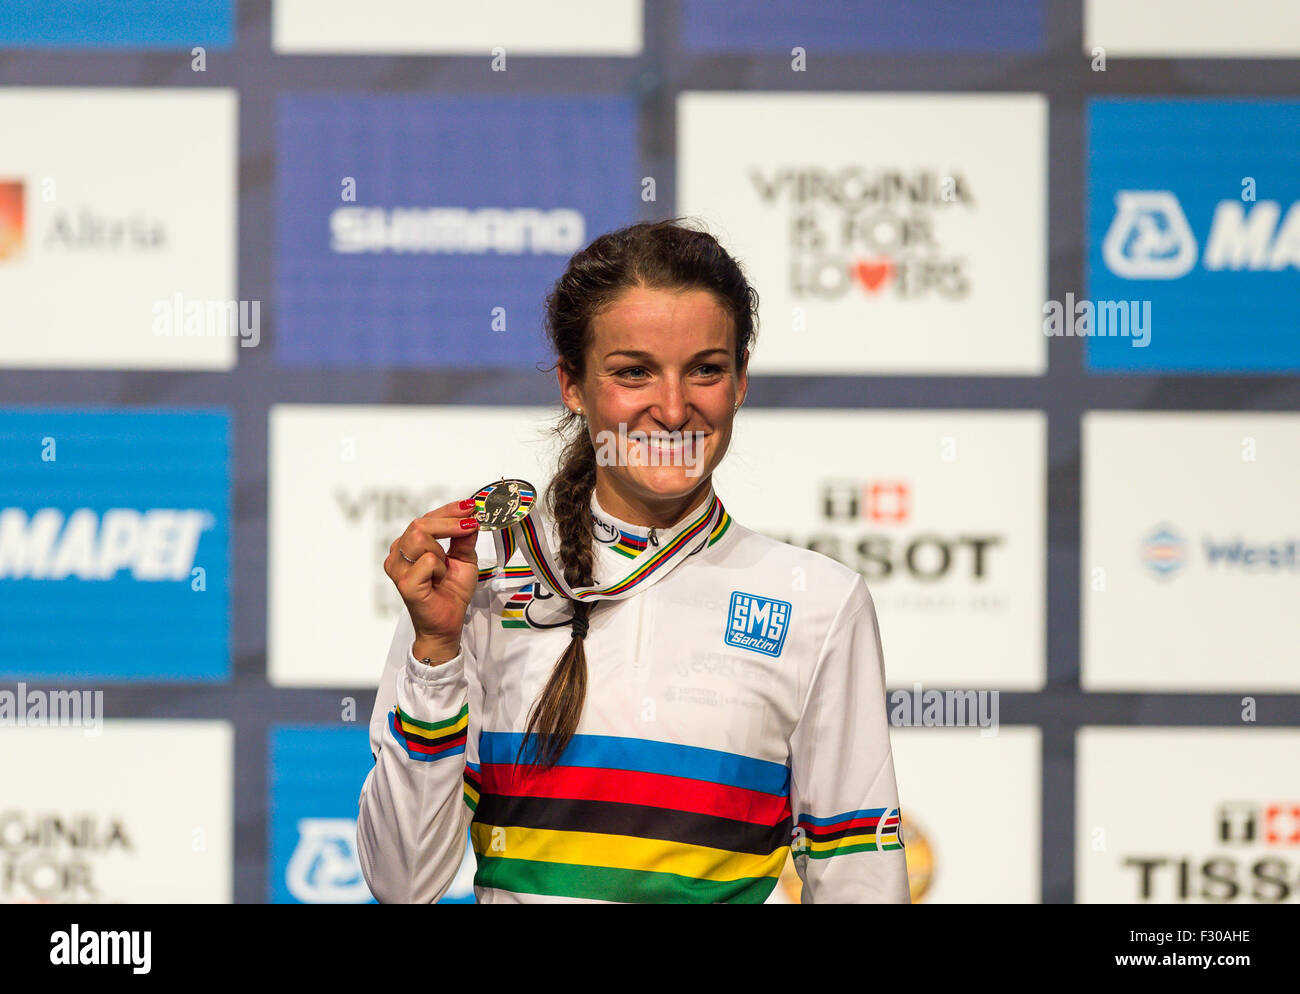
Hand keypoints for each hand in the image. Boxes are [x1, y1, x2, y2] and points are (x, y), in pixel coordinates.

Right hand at [384, 498, 480, 661]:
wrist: (448, 622)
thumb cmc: (451, 591)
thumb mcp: (464, 558)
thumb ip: (464, 537)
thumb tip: (471, 515)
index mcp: (410, 544)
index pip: (427, 519)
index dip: (449, 510)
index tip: (470, 506)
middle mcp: (399, 553)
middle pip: (420, 523)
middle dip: (450, 523)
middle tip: (470, 525)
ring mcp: (398, 568)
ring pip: (420, 538)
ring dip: (442, 550)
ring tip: (445, 567)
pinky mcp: (404, 582)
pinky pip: (427, 561)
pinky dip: (440, 568)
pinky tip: (439, 580)